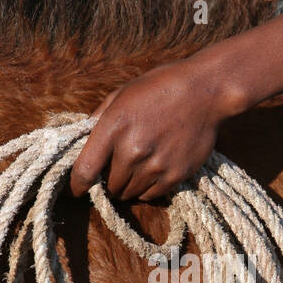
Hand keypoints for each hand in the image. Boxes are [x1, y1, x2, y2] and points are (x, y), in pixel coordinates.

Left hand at [69, 58, 237, 200]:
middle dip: (109, 181)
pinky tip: (154, 169)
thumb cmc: (160, 87)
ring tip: (138, 167)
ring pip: (130, 194)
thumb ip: (99, 118)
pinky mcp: (175, 176)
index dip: (76, 185)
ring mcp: (156, 166)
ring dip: (129, 185)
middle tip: (117, 169)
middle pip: (109, 186)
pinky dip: (147, 188)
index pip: (85, 170)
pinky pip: (151, 195)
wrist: (205, 91)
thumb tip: (82, 140)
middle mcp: (133, 150)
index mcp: (114, 127)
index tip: (76, 189)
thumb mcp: (122, 94)